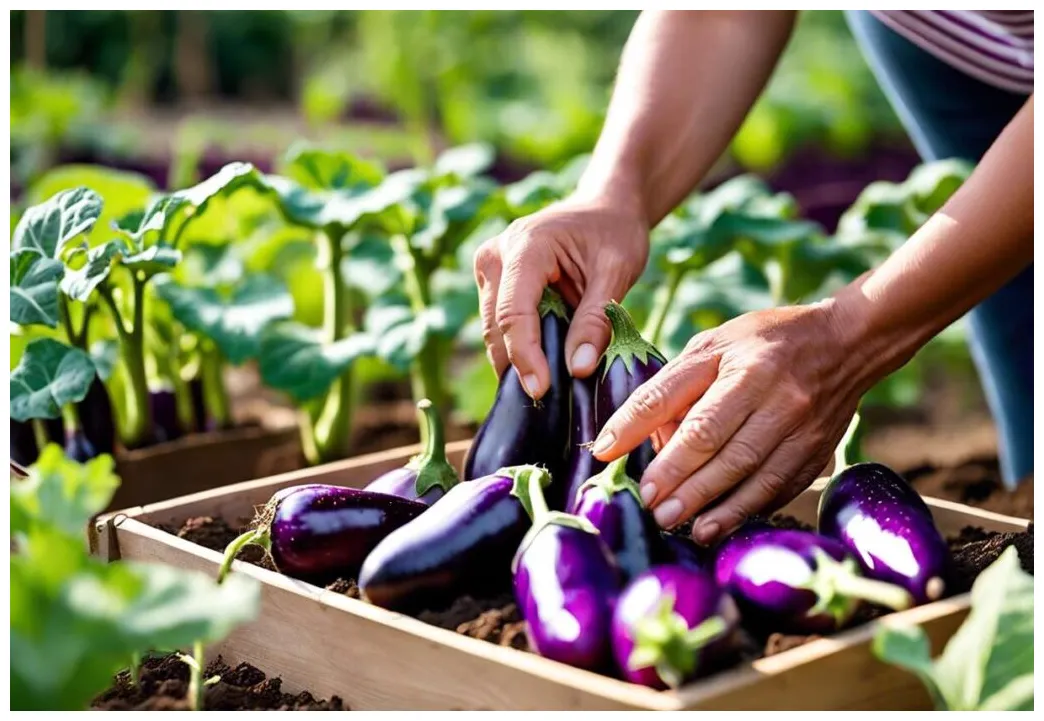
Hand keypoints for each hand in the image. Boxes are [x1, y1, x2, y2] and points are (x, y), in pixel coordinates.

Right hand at [473, 193, 648, 396]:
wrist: (605, 207)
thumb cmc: (615, 233)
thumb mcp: (617, 272)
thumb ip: (596, 320)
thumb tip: (578, 369)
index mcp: (525, 246)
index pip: (514, 313)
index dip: (525, 356)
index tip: (541, 391)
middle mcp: (495, 255)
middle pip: (496, 326)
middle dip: (517, 366)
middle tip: (545, 404)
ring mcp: (489, 268)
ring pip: (493, 330)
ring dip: (516, 361)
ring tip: (548, 391)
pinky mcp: (493, 282)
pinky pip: (500, 325)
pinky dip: (519, 348)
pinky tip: (542, 369)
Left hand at [591, 299, 869, 544]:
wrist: (846, 344)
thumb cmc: (765, 341)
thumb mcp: (713, 345)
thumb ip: (674, 385)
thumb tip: (639, 434)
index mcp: (743, 366)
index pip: (683, 402)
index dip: (643, 430)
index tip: (608, 452)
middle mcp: (775, 398)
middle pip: (719, 445)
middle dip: (680, 480)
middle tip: (650, 504)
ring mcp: (801, 428)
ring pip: (750, 474)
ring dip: (711, 505)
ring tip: (678, 523)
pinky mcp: (816, 453)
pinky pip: (776, 488)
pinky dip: (744, 510)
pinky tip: (716, 526)